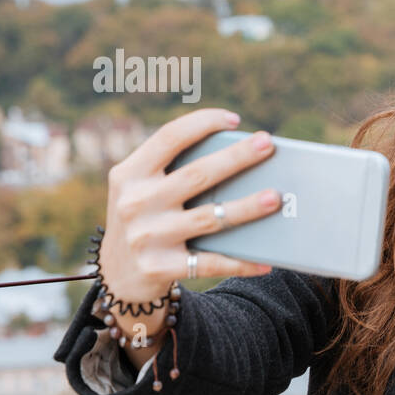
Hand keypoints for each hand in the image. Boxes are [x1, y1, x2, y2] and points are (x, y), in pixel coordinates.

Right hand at [100, 107, 283, 306]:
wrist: (118, 275)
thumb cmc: (146, 219)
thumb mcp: (144, 191)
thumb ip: (174, 172)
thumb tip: (240, 158)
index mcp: (130, 174)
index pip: (168, 138)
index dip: (202, 123)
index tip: (234, 119)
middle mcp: (135, 202)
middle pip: (197, 175)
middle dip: (237, 157)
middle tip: (269, 143)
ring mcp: (146, 236)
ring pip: (209, 218)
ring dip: (247, 207)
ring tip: (275, 197)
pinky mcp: (159, 267)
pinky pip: (210, 263)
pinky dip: (240, 262)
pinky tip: (266, 262)